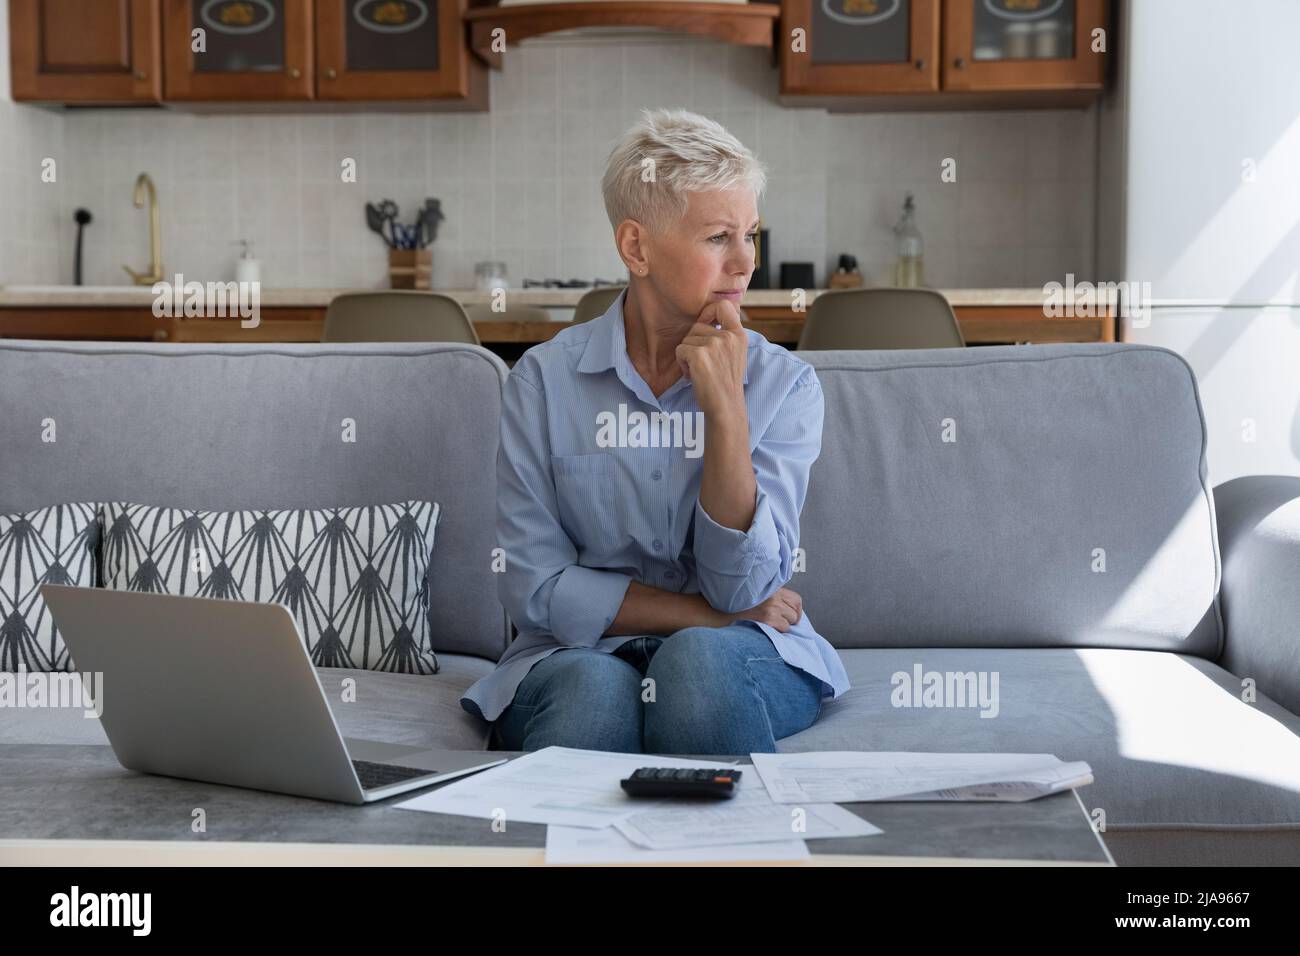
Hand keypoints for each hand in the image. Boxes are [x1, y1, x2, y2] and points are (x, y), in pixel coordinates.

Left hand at [675, 299, 746, 414]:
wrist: (725, 408)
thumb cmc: (725, 384)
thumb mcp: (735, 355)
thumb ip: (726, 336)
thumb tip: (708, 318)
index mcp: (739, 335)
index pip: (724, 306)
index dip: (709, 311)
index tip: (706, 323)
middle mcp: (728, 337)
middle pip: (697, 325)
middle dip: (694, 343)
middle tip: (703, 363)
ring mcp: (714, 345)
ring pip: (687, 339)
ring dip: (687, 355)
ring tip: (700, 371)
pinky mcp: (699, 355)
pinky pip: (680, 350)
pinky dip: (682, 364)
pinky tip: (693, 376)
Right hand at [724, 586, 802, 632]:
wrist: (718, 611)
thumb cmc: (734, 604)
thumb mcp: (754, 594)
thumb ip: (770, 597)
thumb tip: (785, 610)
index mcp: (771, 588)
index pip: (796, 599)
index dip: (796, 610)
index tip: (791, 616)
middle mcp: (773, 596)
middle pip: (795, 610)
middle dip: (791, 619)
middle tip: (782, 623)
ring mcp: (771, 607)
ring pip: (791, 620)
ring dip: (784, 626)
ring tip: (772, 626)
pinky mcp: (767, 618)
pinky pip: (784, 628)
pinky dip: (778, 631)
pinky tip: (767, 629)